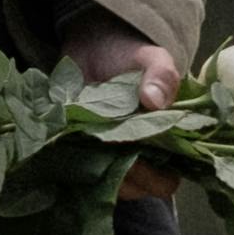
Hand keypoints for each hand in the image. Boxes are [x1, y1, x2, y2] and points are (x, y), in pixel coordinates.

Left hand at [67, 23, 177, 196]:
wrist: (94, 46)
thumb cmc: (130, 56)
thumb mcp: (152, 59)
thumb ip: (162, 76)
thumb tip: (154, 101)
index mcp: (164, 142)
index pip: (166, 180)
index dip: (156, 178)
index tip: (138, 157)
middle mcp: (137, 156)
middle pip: (134, 189)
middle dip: (120, 175)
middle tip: (104, 147)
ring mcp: (107, 156)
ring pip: (104, 183)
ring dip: (94, 168)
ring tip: (83, 139)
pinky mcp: (80, 151)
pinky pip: (78, 171)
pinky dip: (73, 162)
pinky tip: (66, 141)